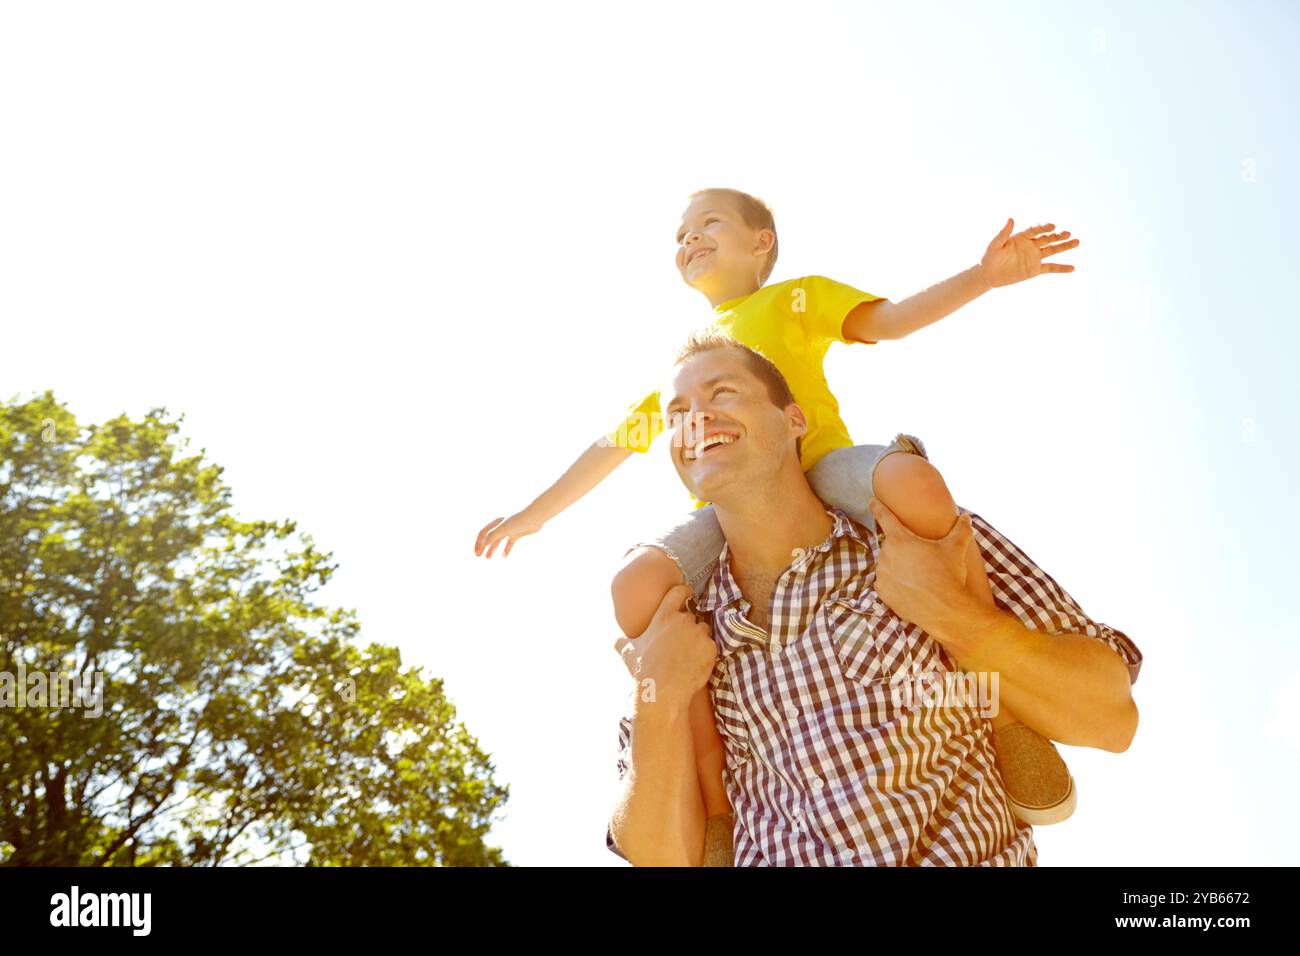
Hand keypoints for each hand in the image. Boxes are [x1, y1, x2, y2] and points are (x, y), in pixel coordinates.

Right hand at [474, 509, 543, 557]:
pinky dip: (506, 549)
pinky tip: (504, 556)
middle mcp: (501, 525)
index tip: (477, 553)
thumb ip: (493, 535)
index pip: (483, 533)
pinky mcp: (517, 533)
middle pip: (489, 537)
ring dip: (492, 549)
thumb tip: (484, 544)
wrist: (535, 516)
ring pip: (498, 540)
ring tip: (488, 558)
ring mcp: (509, 529)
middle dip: (483, 547)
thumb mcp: (504, 528)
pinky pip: (509, 542)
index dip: (478, 543)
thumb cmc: (519, 520)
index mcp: (496, 522)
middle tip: (479, 556)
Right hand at [613, 584, 716, 709]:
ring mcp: (699, 634)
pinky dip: (706, 654)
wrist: (661, 691)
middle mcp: (684, 620)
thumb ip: (623, 642)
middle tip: (681, 644)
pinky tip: (695, 664)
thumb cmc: (643, 671)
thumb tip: (617, 641)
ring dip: (699, 639)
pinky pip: (711, 647)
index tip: (688, 593)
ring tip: (689, 656)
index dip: (685, 591)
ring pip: (704, 631)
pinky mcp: (711, 649)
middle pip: (693, 617)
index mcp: (664, 616)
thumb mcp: (627, 652)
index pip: (679, 592)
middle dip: (689, 627)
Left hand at [867, 497, 981, 637]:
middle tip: (920, 556)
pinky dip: (894, 582)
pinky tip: (910, 586)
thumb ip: (960, 529)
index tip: (872, 502)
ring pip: (888, 563)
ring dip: (898, 565)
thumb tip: (965, 518)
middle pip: (890, 544)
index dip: (878, 507)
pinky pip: (885, 582)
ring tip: (918, 574)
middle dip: (902, 547)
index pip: (884, 517)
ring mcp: (882, 575)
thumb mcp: (956, 548)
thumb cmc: (949, 575)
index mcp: (900, 540)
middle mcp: (886, 556)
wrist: (945, 610)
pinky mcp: (883, 593)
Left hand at [978, 218, 1078, 288]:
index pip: (1036, 230)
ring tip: (1077, 242)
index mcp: (1022, 237)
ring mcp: (1034, 257)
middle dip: (1058, 236)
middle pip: (1048, 238)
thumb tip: (1010, 218)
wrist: (989, 275)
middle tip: (1068, 233)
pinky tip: (1072, 268)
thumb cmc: (990, 257)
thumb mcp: (994, 245)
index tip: (1052, 227)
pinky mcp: (1035, 269)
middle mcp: (1031, 245)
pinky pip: (1050, 268)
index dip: (1044, 228)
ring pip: (1052, 250)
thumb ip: (1003, 233)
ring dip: (1064, 246)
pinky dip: (1061, 268)